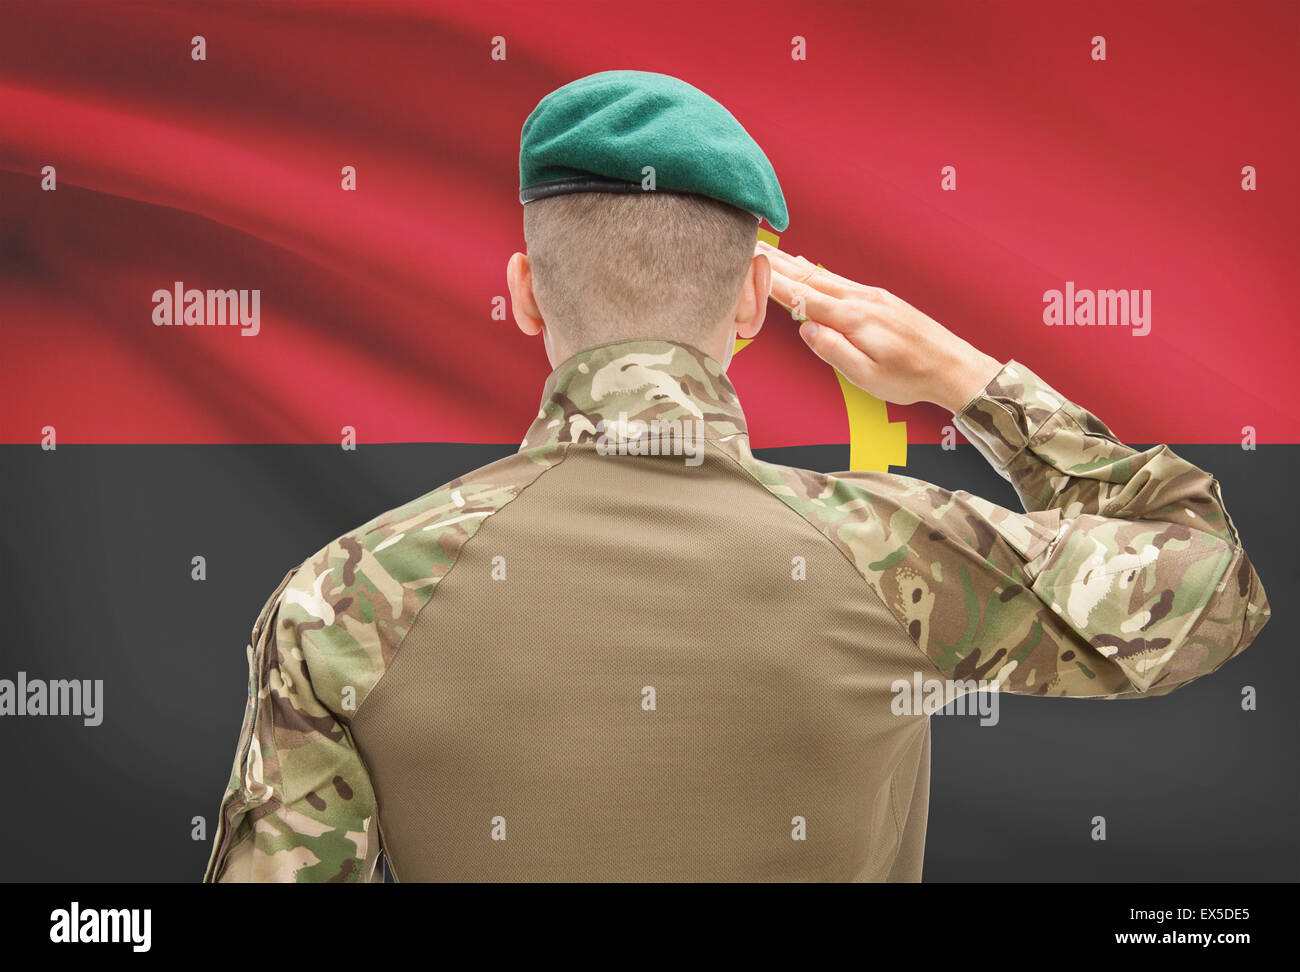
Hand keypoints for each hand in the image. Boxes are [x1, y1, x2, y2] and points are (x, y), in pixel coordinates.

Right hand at [757, 240, 1003, 412]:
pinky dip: (814, 270)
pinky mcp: (879, 299)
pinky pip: (837, 279)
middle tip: (747, 244)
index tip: (746, 265)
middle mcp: (860, 299)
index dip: (771, 282)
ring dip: (791, 262)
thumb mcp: (867, 377)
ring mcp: (870, 296)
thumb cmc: (909, 378)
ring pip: (821, 275)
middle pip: (807, 277)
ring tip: (767, 250)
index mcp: (853, 319)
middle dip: (775, 262)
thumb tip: (806, 329)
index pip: (802, 297)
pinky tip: (805, 266)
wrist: (952, 366)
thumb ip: (834, 351)